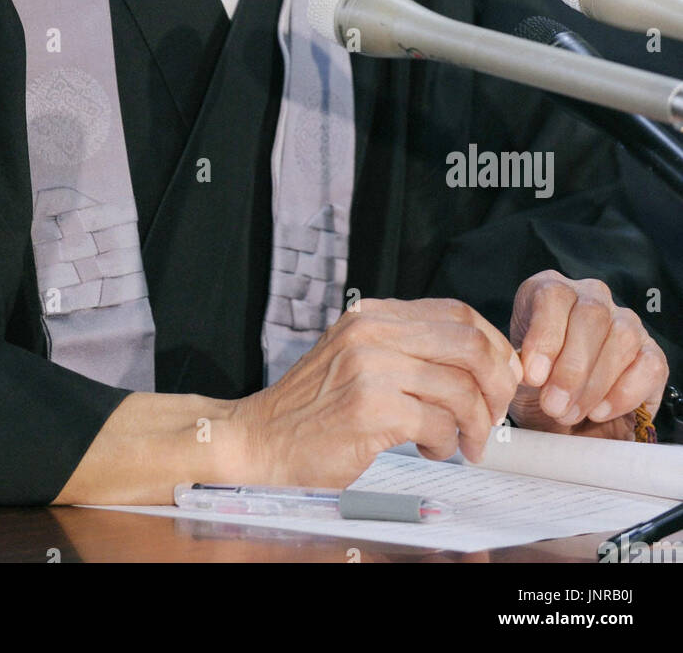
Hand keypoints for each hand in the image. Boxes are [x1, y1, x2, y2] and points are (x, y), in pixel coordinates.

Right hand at [228, 297, 522, 486]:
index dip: (493, 346)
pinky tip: (431, 450)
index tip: (501, 377)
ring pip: (461, 387)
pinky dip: (447, 443)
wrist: (261, 439)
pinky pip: (438, 423)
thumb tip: (479, 361)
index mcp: (372, 314)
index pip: (457, 313)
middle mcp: (371, 331)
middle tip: (495, 416)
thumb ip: (406, 349)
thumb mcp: (358, 358)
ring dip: (476, 424)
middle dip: (497, 385)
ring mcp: (369, 367)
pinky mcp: (369, 408)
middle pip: (469, 344)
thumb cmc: (314, 409)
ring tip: (465, 443)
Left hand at [507, 270, 667, 438]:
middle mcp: (591, 297)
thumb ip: (521, 369)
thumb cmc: (536, 384)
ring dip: (594, 385)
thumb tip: (530, 375)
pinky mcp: (651, 353)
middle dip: (571, 369)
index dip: (544, 336)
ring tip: (569, 413)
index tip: (532, 376)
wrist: (560, 409)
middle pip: (591, 316)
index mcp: (551, 290)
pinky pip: (649, 365)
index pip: (553, 296)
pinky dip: (624, 394)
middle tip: (552, 405)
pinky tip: (599, 411)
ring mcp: (626, 322)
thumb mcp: (517, 372)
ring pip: (622, 338)